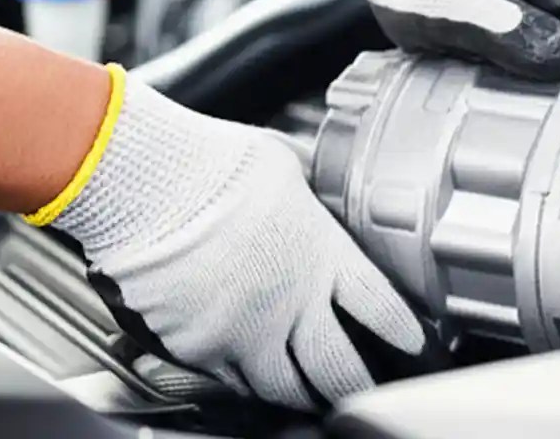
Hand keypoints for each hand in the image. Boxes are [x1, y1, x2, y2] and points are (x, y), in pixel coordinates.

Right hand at [46, 71, 430, 410]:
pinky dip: (244, 383)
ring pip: (286, 389)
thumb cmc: (211, 162)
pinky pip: (230, 380)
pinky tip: (251, 380)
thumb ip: (309, 188)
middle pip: (341, 370)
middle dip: (357, 385)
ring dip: (302, 395)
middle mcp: (291, 304)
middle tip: (365, 391)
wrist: (148, 183)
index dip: (402, 330)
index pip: (381, 308)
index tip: (411, 341)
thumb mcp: (284, 163)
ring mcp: (244, 332)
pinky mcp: (199, 348)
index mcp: (322, 255)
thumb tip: (318, 179)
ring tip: (313, 398)